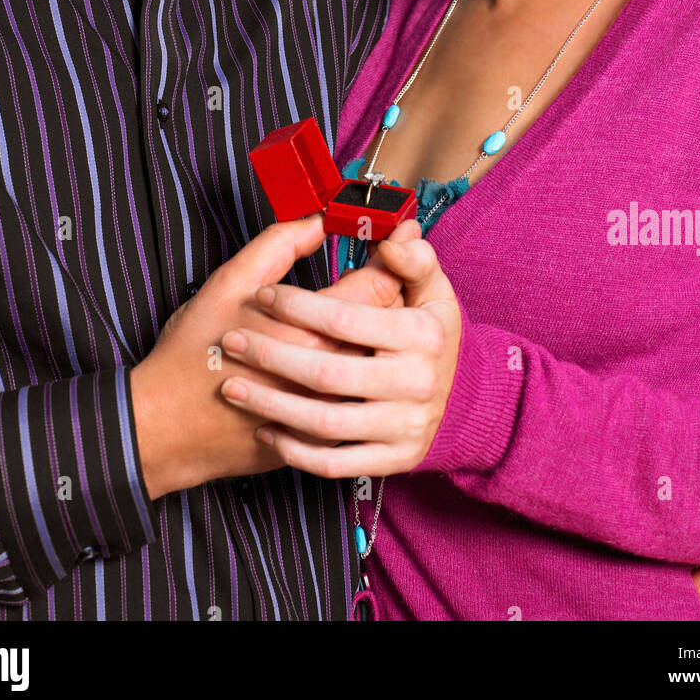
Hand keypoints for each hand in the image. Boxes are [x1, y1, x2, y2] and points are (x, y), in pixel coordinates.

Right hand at [131, 214, 404, 498]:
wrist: (167, 427)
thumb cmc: (193, 352)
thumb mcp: (230, 281)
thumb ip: (280, 243)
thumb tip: (319, 219)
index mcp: (312, 330)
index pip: (381, 286)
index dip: (394, 256)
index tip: (396, 237)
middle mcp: (331, 373)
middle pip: (389, 323)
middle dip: (386, 290)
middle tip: (369, 270)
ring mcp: (331, 408)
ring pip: (380, 360)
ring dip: (377, 330)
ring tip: (353, 308)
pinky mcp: (324, 434)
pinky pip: (361, 394)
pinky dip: (361, 367)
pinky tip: (337, 350)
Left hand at [217, 225, 462, 476]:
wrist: (467, 403)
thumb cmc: (430, 336)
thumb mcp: (434, 291)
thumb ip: (413, 260)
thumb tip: (395, 236)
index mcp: (422, 335)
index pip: (346, 319)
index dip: (298, 307)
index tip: (263, 296)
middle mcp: (417, 384)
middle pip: (327, 374)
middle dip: (271, 357)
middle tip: (232, 341)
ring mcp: (405, 428)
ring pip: (325, 423)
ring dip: (272, 406)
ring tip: (233, 387)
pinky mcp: (395, 460)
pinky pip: (336, 463)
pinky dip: (296, 450)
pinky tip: (266, 428)